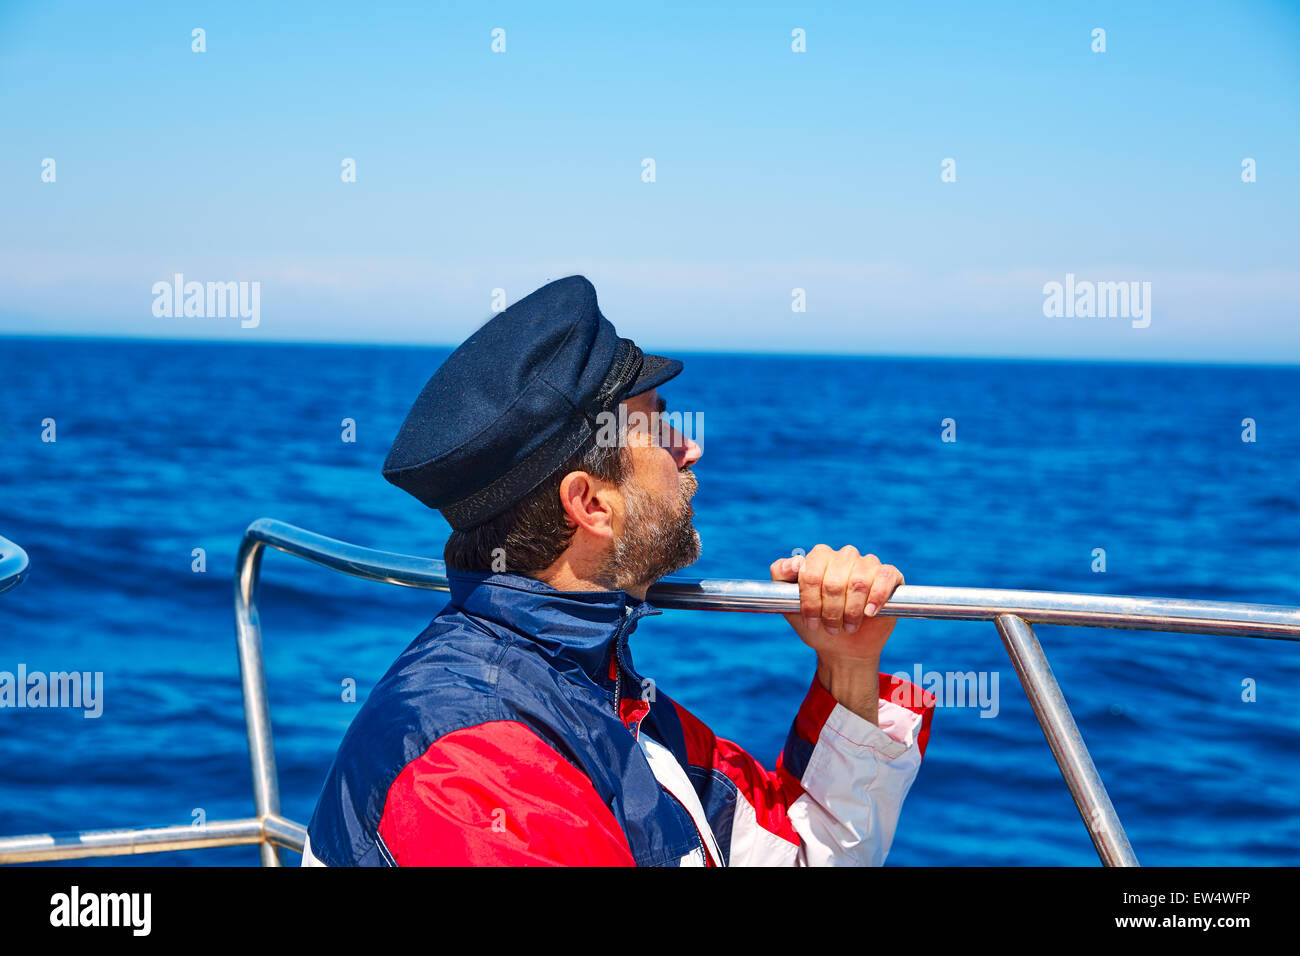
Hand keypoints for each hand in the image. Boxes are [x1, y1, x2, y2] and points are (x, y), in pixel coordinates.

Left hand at [769, 545, 903, 663]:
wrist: (844, 647)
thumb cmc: (816, 623)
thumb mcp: (789, 604)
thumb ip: (781, 577)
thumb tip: (796, 563)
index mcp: (819, 557)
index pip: (810, 573)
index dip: (810, 602)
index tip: (811, 622)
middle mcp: (844, 556)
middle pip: (834, 581)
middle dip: (831, 611)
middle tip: (831, 628)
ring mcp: (867, 564)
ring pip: (859, 582)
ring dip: (852, 611)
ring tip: (849, 626)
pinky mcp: (889, 575)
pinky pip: (885, 577)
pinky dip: (877, 597)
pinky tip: (869, 613)